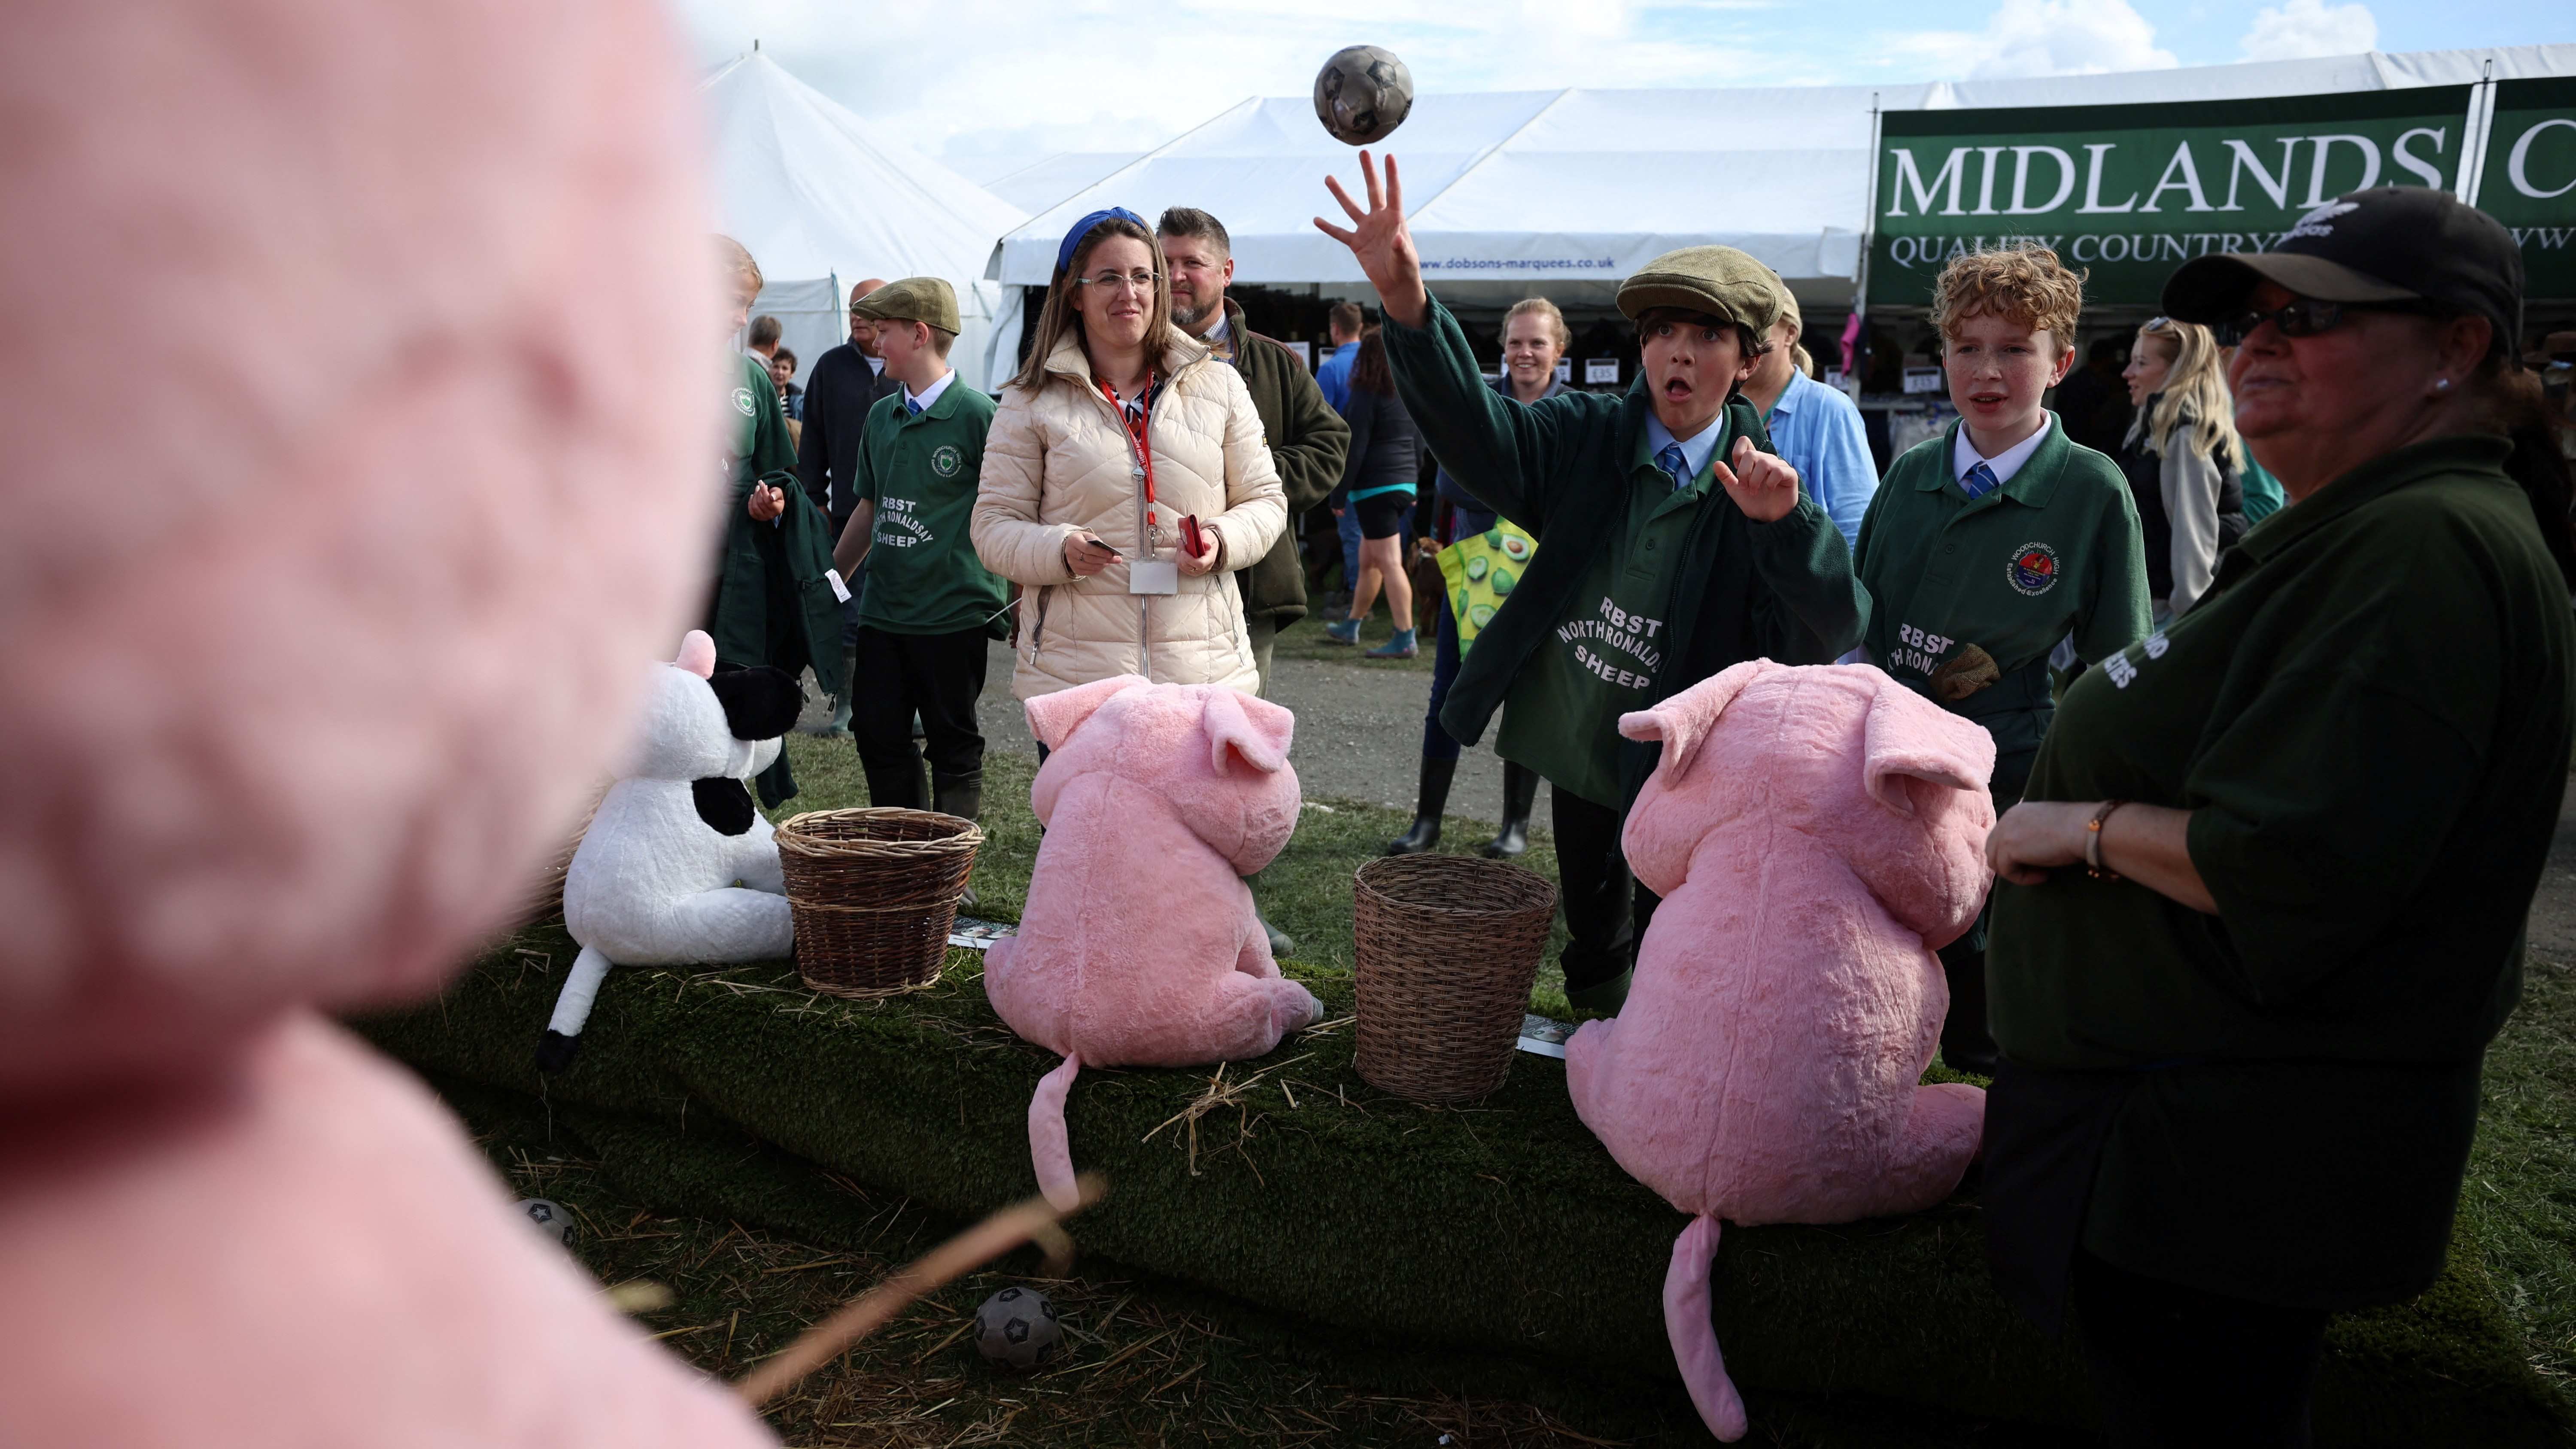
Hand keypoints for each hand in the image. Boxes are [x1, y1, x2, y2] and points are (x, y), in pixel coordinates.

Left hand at [746, 483, 785, 521]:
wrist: (774, 504)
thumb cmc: (776, 497)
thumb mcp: (779, 492)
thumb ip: (776, 493)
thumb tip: (771, 497)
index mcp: (777, 509)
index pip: (768, 500)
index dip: (763, 490)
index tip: (761, 482)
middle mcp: (771, 515)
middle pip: (760, 502)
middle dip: (758, 492)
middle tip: (758, 487)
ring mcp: (764, 518)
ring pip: (755, 506)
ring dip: (754, 496)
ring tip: (756, 490)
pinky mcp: (758, 518)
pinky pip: (751, 511)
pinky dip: (750, 503)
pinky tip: (752, 497)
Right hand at [1063, 533, 1117, 576]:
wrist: (1070, 545)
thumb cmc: (1082, 539)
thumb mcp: (1088, 535)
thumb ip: (1096, 540)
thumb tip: (1106, 549)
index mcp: (1074, 541)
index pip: (1087, 548)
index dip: (1099, 552)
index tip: (1110, 554)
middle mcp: (1070, 552)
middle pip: (1088, 558)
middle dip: (1102, 560)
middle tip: (1113, 559)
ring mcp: (1071, 562)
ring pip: (1088, 566)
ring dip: (1100, 565)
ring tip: (1108, 562)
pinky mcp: (1074, 569)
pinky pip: (1087, 572)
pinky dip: (1096, 570)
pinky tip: (1102, 566)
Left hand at [1177, 520, 1220, 576]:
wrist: (1207, 543)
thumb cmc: (1207, 540)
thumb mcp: (1209, 537)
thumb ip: (1207, 540)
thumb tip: (1207, 545)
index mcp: (1210, 560)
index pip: (1200, 564)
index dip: (1189, 559)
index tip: (1183, 551)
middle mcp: (1203, 568)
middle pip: (1188, 565)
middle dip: (1182, 554)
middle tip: (1180, 542)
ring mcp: (1196, 570)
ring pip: (1182, 566)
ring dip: (1179, 554)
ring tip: (1180, 544)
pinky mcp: (1189, 570)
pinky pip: (1180, 565)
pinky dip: (1178, 557)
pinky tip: (1180, 550)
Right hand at [1314, 150, 1427, 328]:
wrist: (1396, 284)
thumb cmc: (1406, 269)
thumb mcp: (1406, 260)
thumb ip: (1402, 249)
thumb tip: (1398, 238)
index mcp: (1395, 219)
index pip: (1393, 192)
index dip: (1391, 174)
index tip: (1389, 155)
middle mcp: (1380, 219)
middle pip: (1373, 190)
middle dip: (1368, 172)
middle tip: (1363, 152)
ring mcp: (1366, 230)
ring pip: (1351, 208)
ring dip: (1340, 194)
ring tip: (1328, 178)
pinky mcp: (1356, 243)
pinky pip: (1340, 233)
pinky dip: (1328, 227)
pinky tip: (1316, 219)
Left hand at [1712, 437, 1799, 522]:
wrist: (1769, 518)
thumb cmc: (1754, 502)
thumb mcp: (1736, 490)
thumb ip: (1726, 477)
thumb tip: (1716, 463)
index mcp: (1752, 461)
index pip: (1744, 441)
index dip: (1737, 452)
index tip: (1736, 468)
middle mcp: (1766, 460)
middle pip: (1751, 454)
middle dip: (1743, 473)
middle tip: (1745, 487)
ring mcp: (1779, 466)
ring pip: (1764, 462)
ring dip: (1755, 480)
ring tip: (1754, 491)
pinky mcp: (1790, 474)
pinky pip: (1778, 471)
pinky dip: (1770, 482)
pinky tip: (1770, 489)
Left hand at [1984, 801, 2097, 885]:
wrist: (2084, 829)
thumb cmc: (2075, 829)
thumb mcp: (2047, 828)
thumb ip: (2031, 835)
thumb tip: (2027, 853)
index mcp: (2015, 812)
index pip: (2001, 837)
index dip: (2015, 854)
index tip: (2038, 861)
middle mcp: (2006, 819)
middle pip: (1993, 850)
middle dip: (2011, 864)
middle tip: (2036, 871)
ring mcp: (2004, 832)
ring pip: (1997, 862)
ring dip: (2017, 873)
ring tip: (2042, 874)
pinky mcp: (2007, 848)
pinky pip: (2006, 871)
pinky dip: (2023, 878)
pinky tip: (2044, 875)